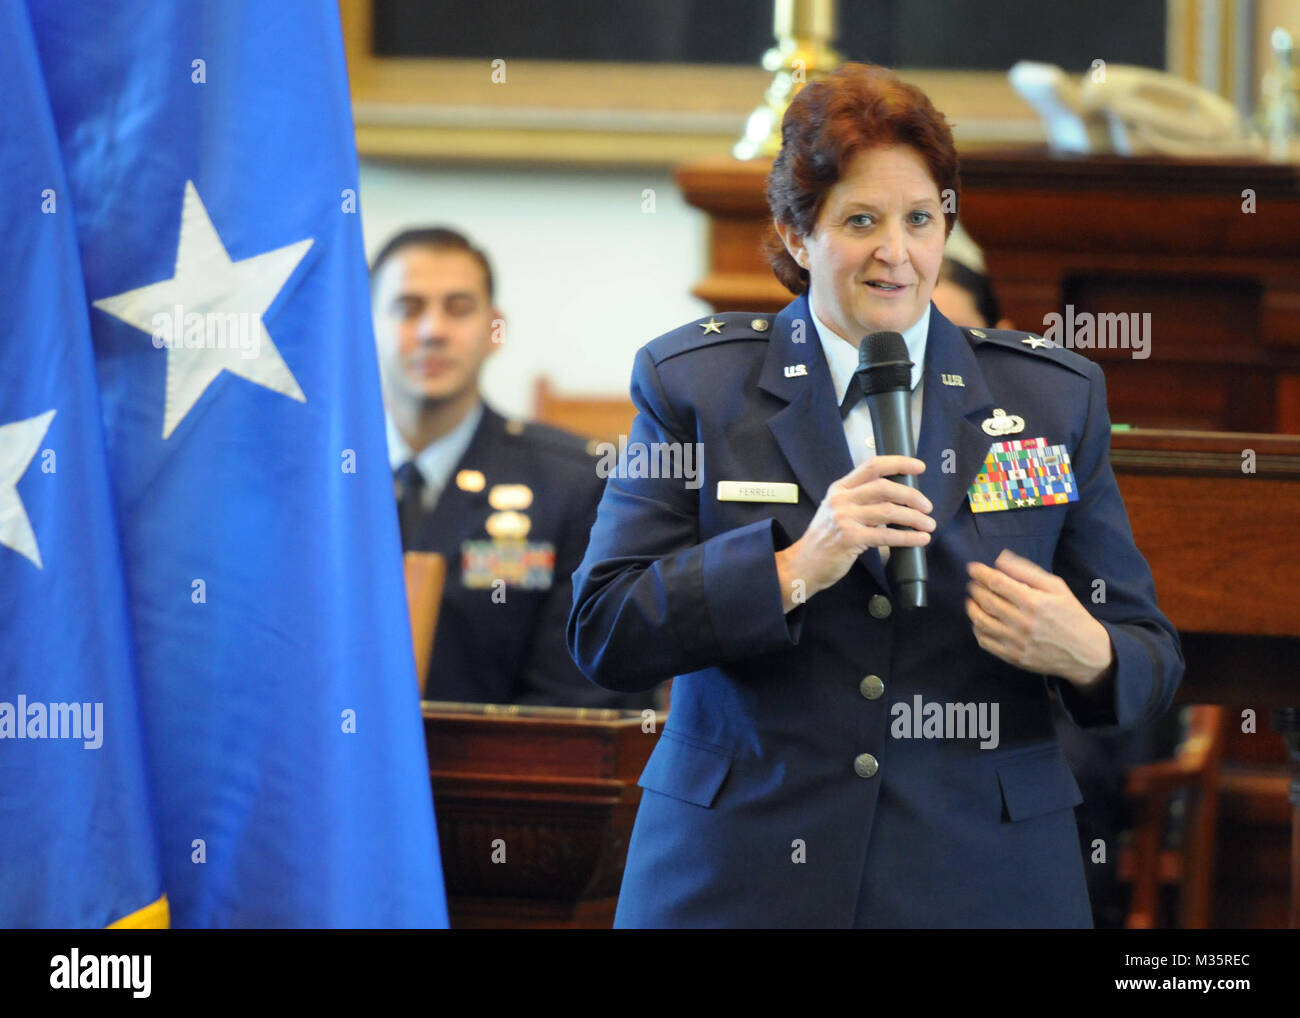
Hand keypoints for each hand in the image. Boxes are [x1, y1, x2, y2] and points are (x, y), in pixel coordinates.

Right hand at [776, 455, 932, 610]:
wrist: (804, 564)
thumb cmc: (826, 539)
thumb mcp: (839, 511)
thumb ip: (862, 501)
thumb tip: (899, 500)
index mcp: (840, 488)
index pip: (872, 466)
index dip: (898, 463)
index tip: (919, 467)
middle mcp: (841, 499)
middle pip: (884, 487)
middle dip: (912, 496)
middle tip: (927, 506)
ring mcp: (844, 518)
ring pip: (888, 511)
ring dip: (914, 518)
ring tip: (928, 524)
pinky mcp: (849, 538)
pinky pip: (886, 535)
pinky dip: (907, 537)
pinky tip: (920, 539)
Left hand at [965, 549, 1113, 688]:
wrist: (1085, 652)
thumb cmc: (1070, 614)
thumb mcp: (1056, 587)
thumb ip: (1027, 571)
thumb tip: (1000, 559)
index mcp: (1034, 602)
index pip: (997, 583)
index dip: (981, 573)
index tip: (973, 568)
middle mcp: (1023, 623)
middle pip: (986, 601)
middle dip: (975, 588)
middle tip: (973, 583)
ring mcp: (1016, 642)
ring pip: (981, 621)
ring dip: (971, 607)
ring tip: (972, 600)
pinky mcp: (1013, 657)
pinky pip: (984, 641)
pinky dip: (977, 628)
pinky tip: (979, 620)